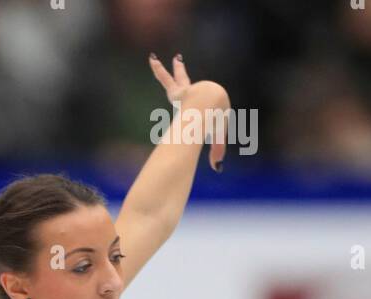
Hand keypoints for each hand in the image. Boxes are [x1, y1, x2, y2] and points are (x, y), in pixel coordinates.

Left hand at [148, 53, 230, 170]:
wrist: (212, 106)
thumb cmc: (216, 120)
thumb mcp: (219, 137)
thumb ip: (217, 151)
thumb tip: (217, 168)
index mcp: (205, 104)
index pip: (202, 108)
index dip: (204, 116)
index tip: (206, 123)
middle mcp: (195, 94)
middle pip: (187, 83)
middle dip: (182, 72)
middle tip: (179, 61)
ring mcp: (186, 92)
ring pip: (176, 80)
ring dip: (172, 69)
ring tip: (163, 58)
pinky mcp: (178, 93)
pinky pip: (165, 79)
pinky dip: (158, 70)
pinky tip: (151, 59)